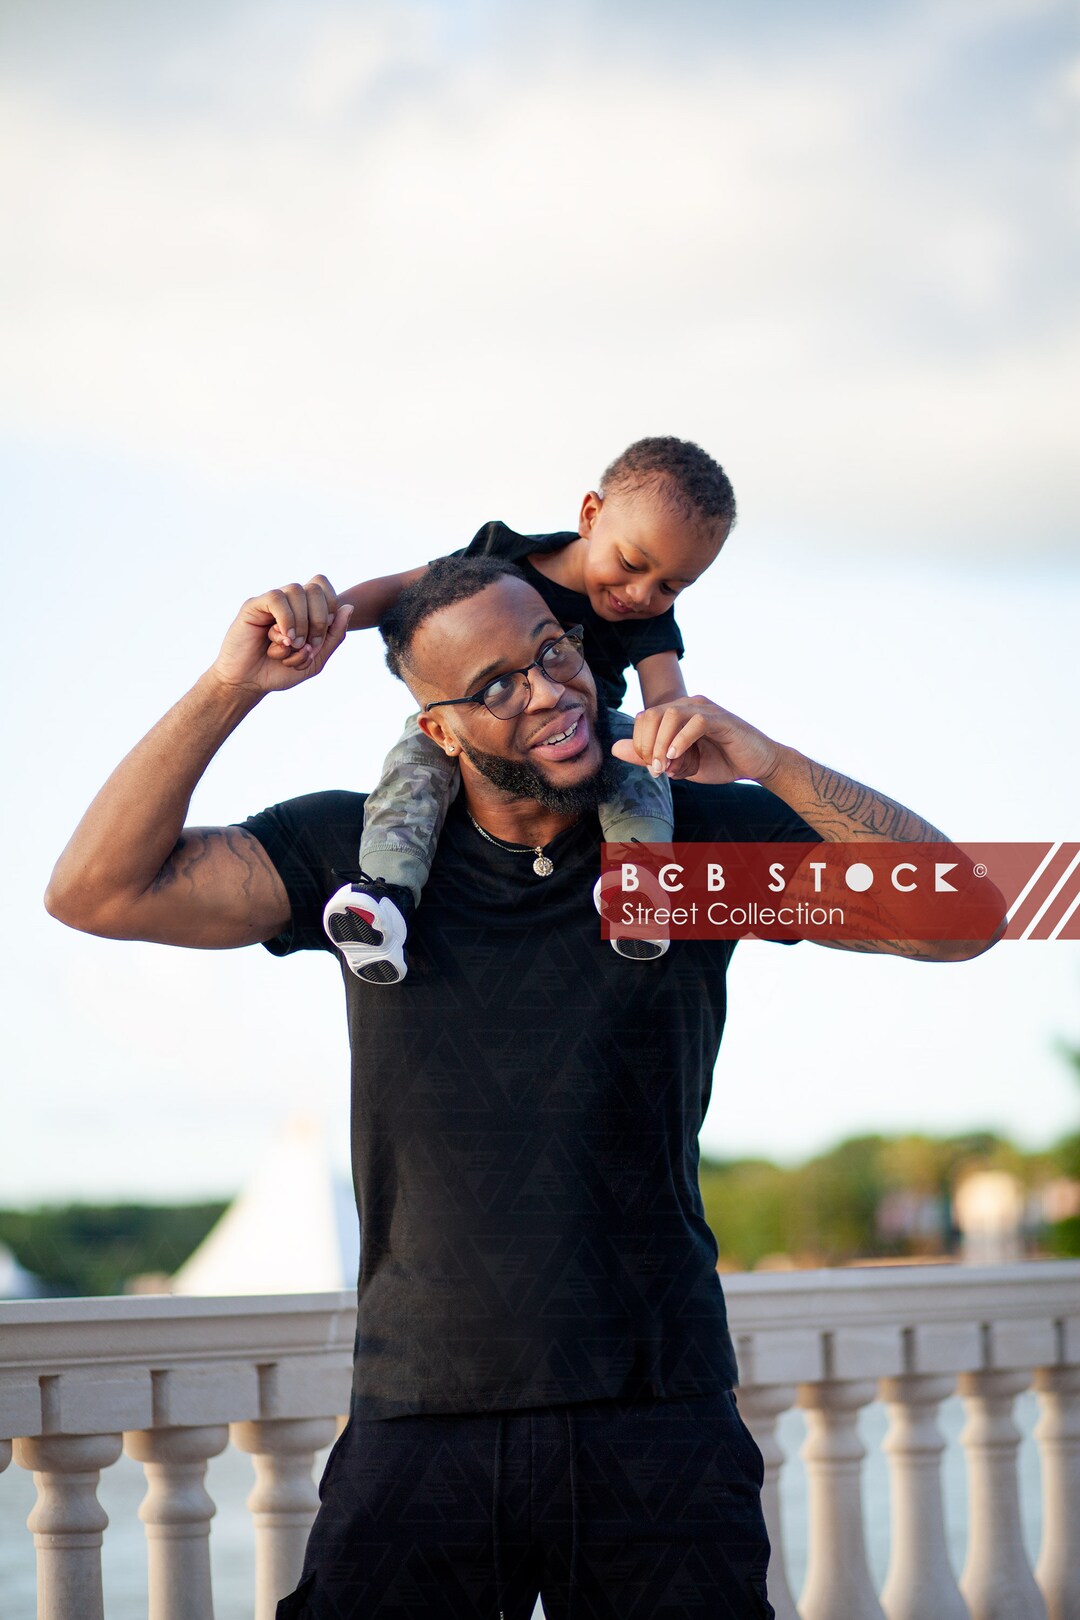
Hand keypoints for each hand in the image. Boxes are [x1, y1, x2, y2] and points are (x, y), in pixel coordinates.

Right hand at [210, 576, 352, 694]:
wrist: (249, 684)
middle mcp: (288, 602)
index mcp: (303, 609)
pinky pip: (277, 599)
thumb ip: (334, 635)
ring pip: (296, 591)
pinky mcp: (253, 606)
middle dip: (319, 619)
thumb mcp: (316, 659)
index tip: (323, 635)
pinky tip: (283, 639)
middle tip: (309, 645)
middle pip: (314, 588)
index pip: (323, 586)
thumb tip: (349, 606)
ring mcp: (270, 602)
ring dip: (301, 623)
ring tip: (292, 646)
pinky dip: (286, 620)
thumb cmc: (280, 672)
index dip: (331, 606)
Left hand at [611, 695, 783, 785]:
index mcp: (676, 714)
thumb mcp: (678, 764)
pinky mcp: (720, 719)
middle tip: (655, 770)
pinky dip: (680, 741)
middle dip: (647, 745)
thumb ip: (649, 756)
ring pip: (669, 716)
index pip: (644, 718)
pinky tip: (677, 757)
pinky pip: (694, 722)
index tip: (652, 768)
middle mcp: (688, 705)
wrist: (757, 765)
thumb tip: (616, 748)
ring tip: (665, 766)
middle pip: (651, 714)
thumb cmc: (720, 762)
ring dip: (661, 745)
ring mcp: (704, 709)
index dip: (640, 744)